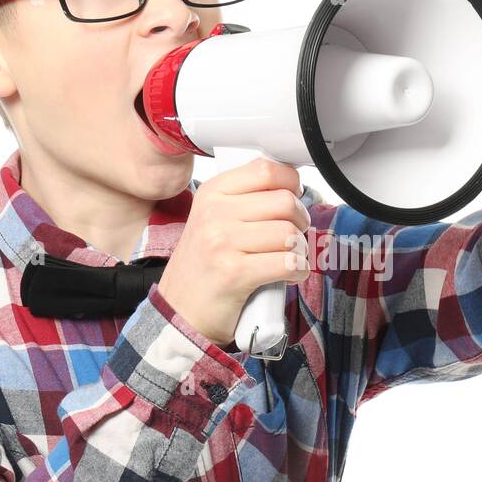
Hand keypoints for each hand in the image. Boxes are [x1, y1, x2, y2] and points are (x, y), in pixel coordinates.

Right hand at [157, 157, 311, 346]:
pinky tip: (289, 275)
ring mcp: (222, 243)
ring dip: (299, 250)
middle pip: (285, 202)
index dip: (291, 184)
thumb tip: (292, 188)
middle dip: (300, 221)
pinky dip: (299, 270)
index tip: (292, 199)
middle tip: (292, 236)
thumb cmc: (204, 266)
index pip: (267, 170)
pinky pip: (288, 263)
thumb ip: (247, 200)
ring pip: (289, 233)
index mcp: (212, 193)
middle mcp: (214, 213)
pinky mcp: (235, 273)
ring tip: (288, 258)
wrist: (181, 311)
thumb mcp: (214, 220)